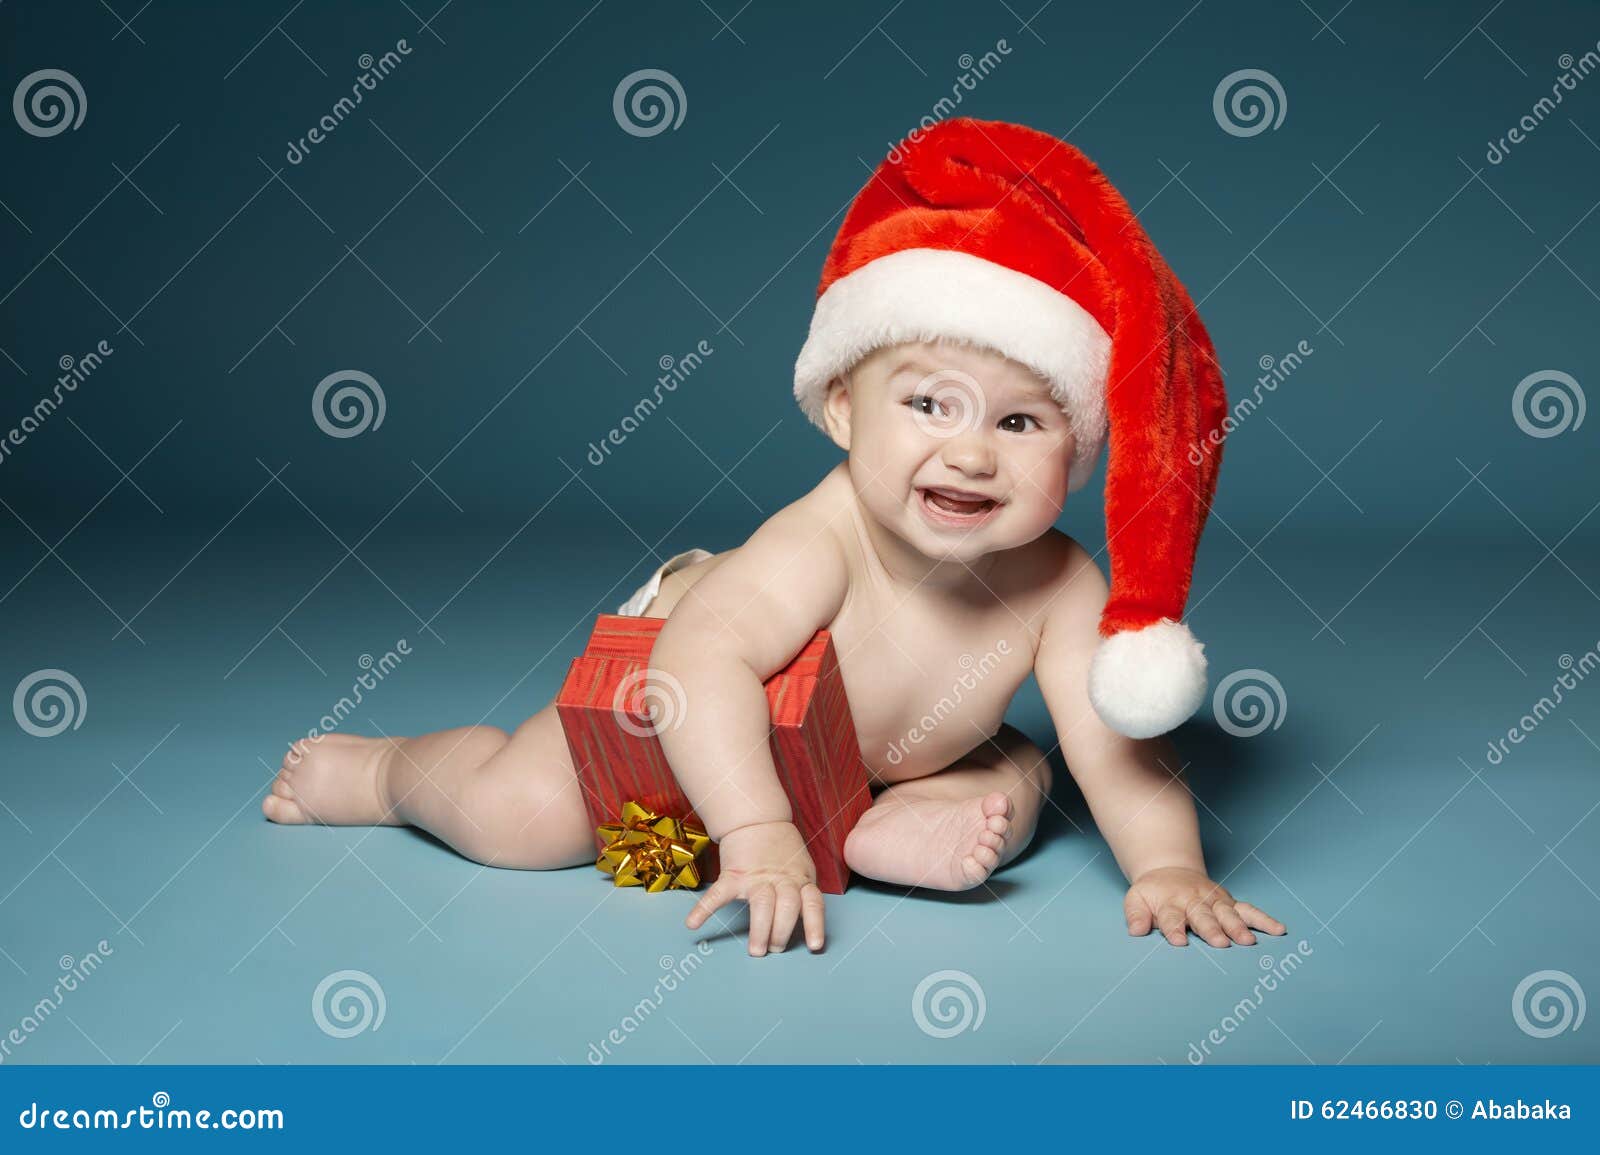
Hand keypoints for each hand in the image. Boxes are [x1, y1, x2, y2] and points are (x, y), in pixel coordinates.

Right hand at [684, 820, 824, 955]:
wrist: (757, 819)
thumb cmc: (782, 850)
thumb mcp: (802, 868)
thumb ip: (804, 893)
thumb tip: (805, 926)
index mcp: (800, 879)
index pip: (812, 903)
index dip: (815, 925)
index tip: (814, 946)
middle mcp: (781, 879)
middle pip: (787, 908)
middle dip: (782, 933)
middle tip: (774, 949)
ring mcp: (756, 877)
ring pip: (763, 905)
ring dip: (761, 930)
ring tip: (756, 950)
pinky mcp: (733, 875)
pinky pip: (718, 894)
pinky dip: (704, 909)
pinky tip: (693, 924)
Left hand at [1124, 866, 1284, 947]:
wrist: (1170, 870)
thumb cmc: (1154, 893)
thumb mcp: (1136, 899)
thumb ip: (1135, 915)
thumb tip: (1135, 931)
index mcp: (1171, 902)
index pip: (1172, 917)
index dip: (1174, 928)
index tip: (1178, 941)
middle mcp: (1195, 901)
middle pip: (1203, 917)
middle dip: (1212, 929)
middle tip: (1221, 944)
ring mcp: (1215, 901)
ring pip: (1228, 913)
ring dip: (1238, 927)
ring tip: (1248, 941)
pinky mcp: (1229, 902)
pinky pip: (1248, 910)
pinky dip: (1264, 919)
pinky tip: (1279, 929)